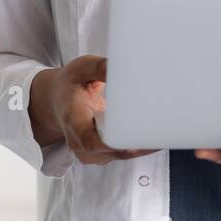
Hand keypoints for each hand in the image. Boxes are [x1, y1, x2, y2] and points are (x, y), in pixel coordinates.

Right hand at [30, 56, 158, 165]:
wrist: (57, 101)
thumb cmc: (70, 84)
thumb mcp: (80, 68)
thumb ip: (98, 67)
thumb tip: (117, 66)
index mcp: (73, 119)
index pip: (90, 141)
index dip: (114, 144)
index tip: (136, 139)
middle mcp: (79, 142)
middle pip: (112, 151)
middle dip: (137, 142)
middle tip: (164, 128)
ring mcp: (89, 152)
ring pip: (121, 154)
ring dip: (141, 144)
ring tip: (162, 129)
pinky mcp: (100, 154)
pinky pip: (123, 153)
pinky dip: (138, 144)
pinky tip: (153, 132)